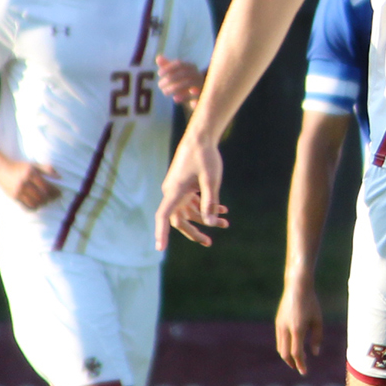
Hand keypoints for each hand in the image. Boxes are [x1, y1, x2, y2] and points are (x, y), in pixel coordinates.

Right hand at [0, 158, 59, 209]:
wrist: (1, 170)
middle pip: (42, 196)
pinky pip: (27, 206)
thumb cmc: (20, 167)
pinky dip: (34, 207)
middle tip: (54, 198)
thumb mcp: (33, 165)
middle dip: (50, 199)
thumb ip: (47, 169)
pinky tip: (37, 204)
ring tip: (46, 201)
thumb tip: (60, 177)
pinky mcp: (14, 197)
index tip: (59, 193)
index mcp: (31, 173)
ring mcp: (19, 191)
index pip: (46, 186)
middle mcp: (25, 183)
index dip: (55, 192)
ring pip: (35, 203)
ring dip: (43, 204)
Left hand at [154, 56, 204, 111]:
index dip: (168, 67)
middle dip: (170, 79)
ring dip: (174, 87)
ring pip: (189, 83)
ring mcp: (201, 85)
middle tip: (160, 85)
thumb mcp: (176, 76)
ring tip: (165, 92)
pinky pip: (194, 96)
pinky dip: (184, 97)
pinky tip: (175, 99)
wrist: (197, 100)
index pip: (179, 64)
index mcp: (191, 67)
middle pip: (183, 73)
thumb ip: (168, 67)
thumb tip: (158, 58)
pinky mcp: (202, 96)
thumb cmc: (184, 85)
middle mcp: (197, 74)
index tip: (159, 73)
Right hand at [154, 132, 228, 249]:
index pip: (164, 217)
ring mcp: (178, 188)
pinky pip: (192, 202)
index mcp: (174, 191)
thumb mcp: (211, 181)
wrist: (201, 136)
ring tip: (225, 223)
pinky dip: (205, 206)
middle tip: (209, 243)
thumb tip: (210, 223)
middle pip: (179, 219)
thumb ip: (210, 203)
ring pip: (188, 211)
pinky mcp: (184, 185)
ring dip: (205, 218)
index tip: (160, 249)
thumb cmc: (205, 156)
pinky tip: (223, 210)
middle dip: (194, 231)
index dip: (161, 233)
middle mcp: (172, 192)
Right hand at [275, 279, 323, 374]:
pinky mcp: (277, 322)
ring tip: (296, 360)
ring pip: (280, 347)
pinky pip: (280, 339)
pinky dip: (285, 347)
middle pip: (285, 353)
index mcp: (297, 329)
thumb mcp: (318, 320)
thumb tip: (315, 353)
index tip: (304, 372)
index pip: (297, 353)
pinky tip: (293, 347)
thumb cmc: (311, 303)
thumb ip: (317, 338)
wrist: (297, 287)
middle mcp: (286, 328)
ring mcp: (279, 325)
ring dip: (287, 356)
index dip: (300, 364)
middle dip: (292, 363)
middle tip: (300, 368)